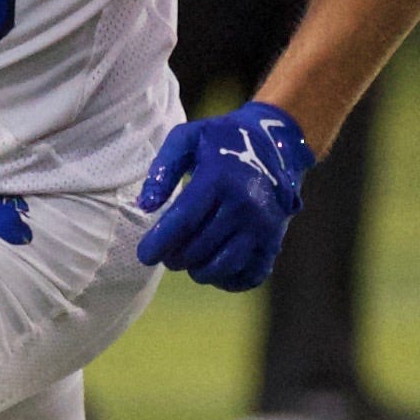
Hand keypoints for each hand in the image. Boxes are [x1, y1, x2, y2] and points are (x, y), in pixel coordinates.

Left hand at [135, 103, 316, 291]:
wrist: (276, 144)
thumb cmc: (222, 141)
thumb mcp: (187, 139)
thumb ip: (163, 169)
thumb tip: (146, 206)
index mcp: (219, 179)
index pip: (183, 222)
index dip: (159, 243)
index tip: (144, 255)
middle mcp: (244, 205)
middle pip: (198, 248)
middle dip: (174, 257)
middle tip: (166, 253)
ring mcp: (263, 226)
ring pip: (222, 267)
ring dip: (198, 271)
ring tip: (188, 260)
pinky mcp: (274, 240)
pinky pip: (250, 276)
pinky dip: (228, 281)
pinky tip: (214, 271)